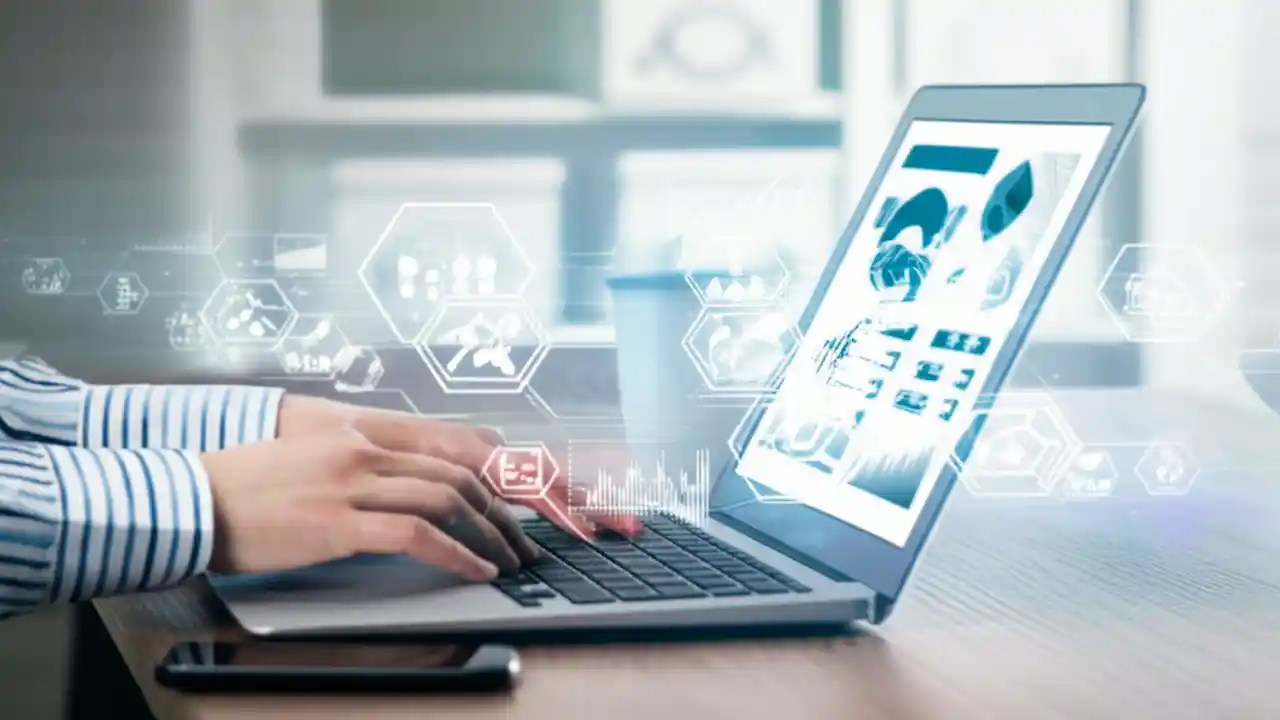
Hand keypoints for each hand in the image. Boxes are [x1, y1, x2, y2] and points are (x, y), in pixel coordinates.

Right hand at [202, 427, 533, 580]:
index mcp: (358, 430)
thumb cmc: (245, 486)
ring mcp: (350, 482)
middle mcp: (361, 448)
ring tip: (507, 559)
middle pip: (457, 471)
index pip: (448, 440)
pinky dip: (455, 554)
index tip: (517, 497)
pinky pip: (416, 535)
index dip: (494, 469)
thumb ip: (360, 462)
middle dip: (501, 509)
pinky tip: (474, 569)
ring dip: (488, 534)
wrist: (189, 500)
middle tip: (520, 538)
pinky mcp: (337, 522)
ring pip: (446, 499)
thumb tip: (406, 484)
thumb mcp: (310, 456)